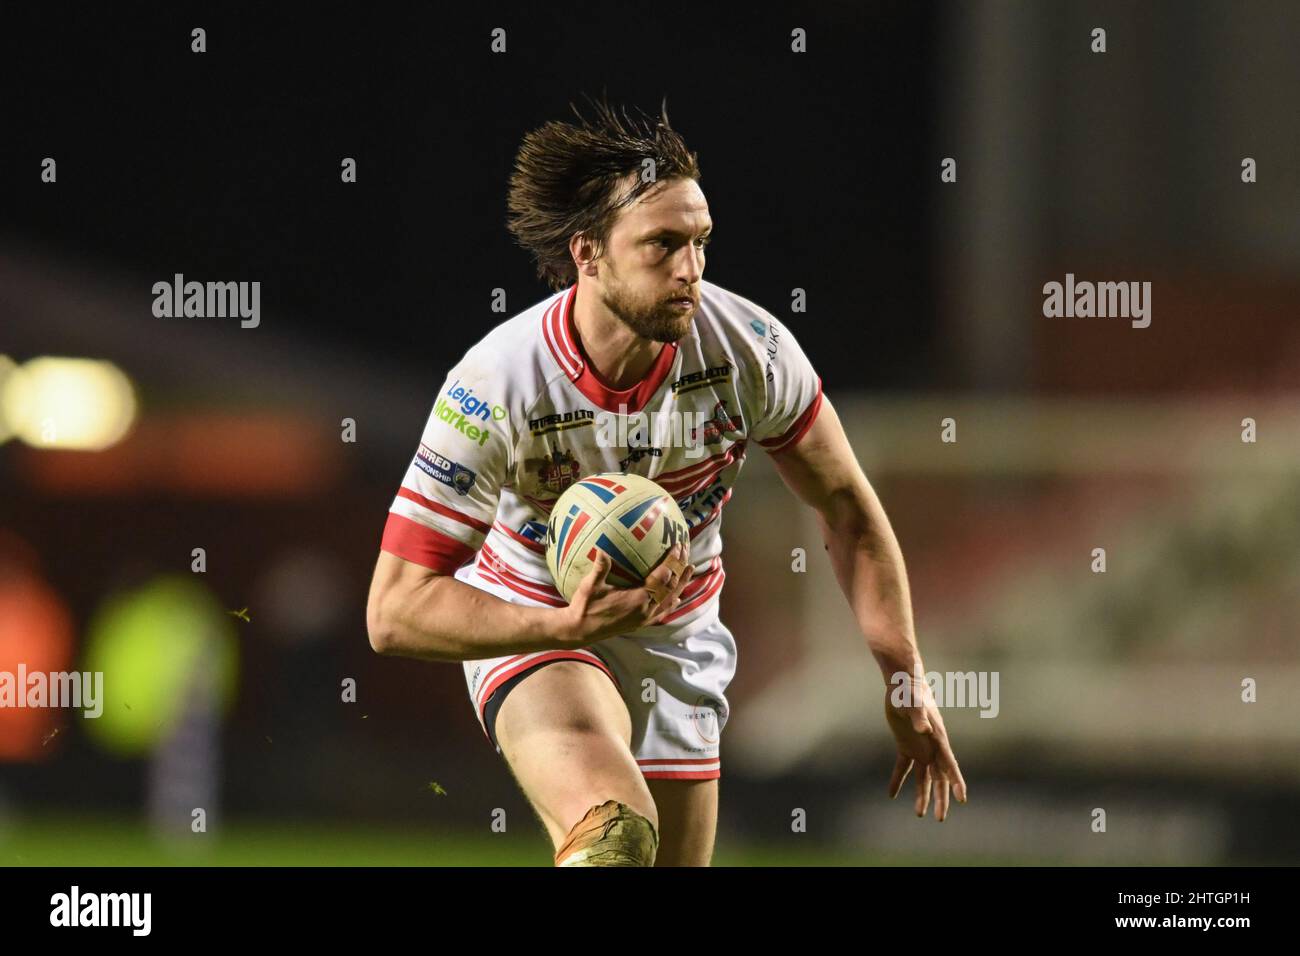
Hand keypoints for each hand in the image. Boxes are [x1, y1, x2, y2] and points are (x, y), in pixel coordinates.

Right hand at [559, 542, 694, 645]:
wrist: (580, 631)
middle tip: (685, 551)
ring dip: (681, 584)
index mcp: (637, 599)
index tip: (678, 546)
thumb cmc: (585, 607)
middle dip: (680, 569)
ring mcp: (645, 618)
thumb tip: (602, 550)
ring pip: (670, 599)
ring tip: (690, 569)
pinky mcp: (641, 623)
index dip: (672, 561)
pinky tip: (677, 598)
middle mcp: (646, 610)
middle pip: (671, 587)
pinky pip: (663, 611)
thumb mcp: (590, 586)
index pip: (662, 577)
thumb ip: (599, 568)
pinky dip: (672, 602)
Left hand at [883, 679, 967, 820]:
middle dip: (941, 798)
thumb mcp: (914, 703)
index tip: (962, 798)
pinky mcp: (906, 746)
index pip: (949, 764)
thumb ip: (919, 716)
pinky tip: (891, 794)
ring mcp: (920, 748)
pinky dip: (898, 780)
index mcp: (938, 740)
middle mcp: (932, 748)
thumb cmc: (911, 692)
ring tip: (920, 814)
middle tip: (941, 818)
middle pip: (940, 778)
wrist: (904, 684)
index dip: (956, 781)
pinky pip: (903, 768)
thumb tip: (923, 728)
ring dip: (922, 795)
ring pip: (924, 777)